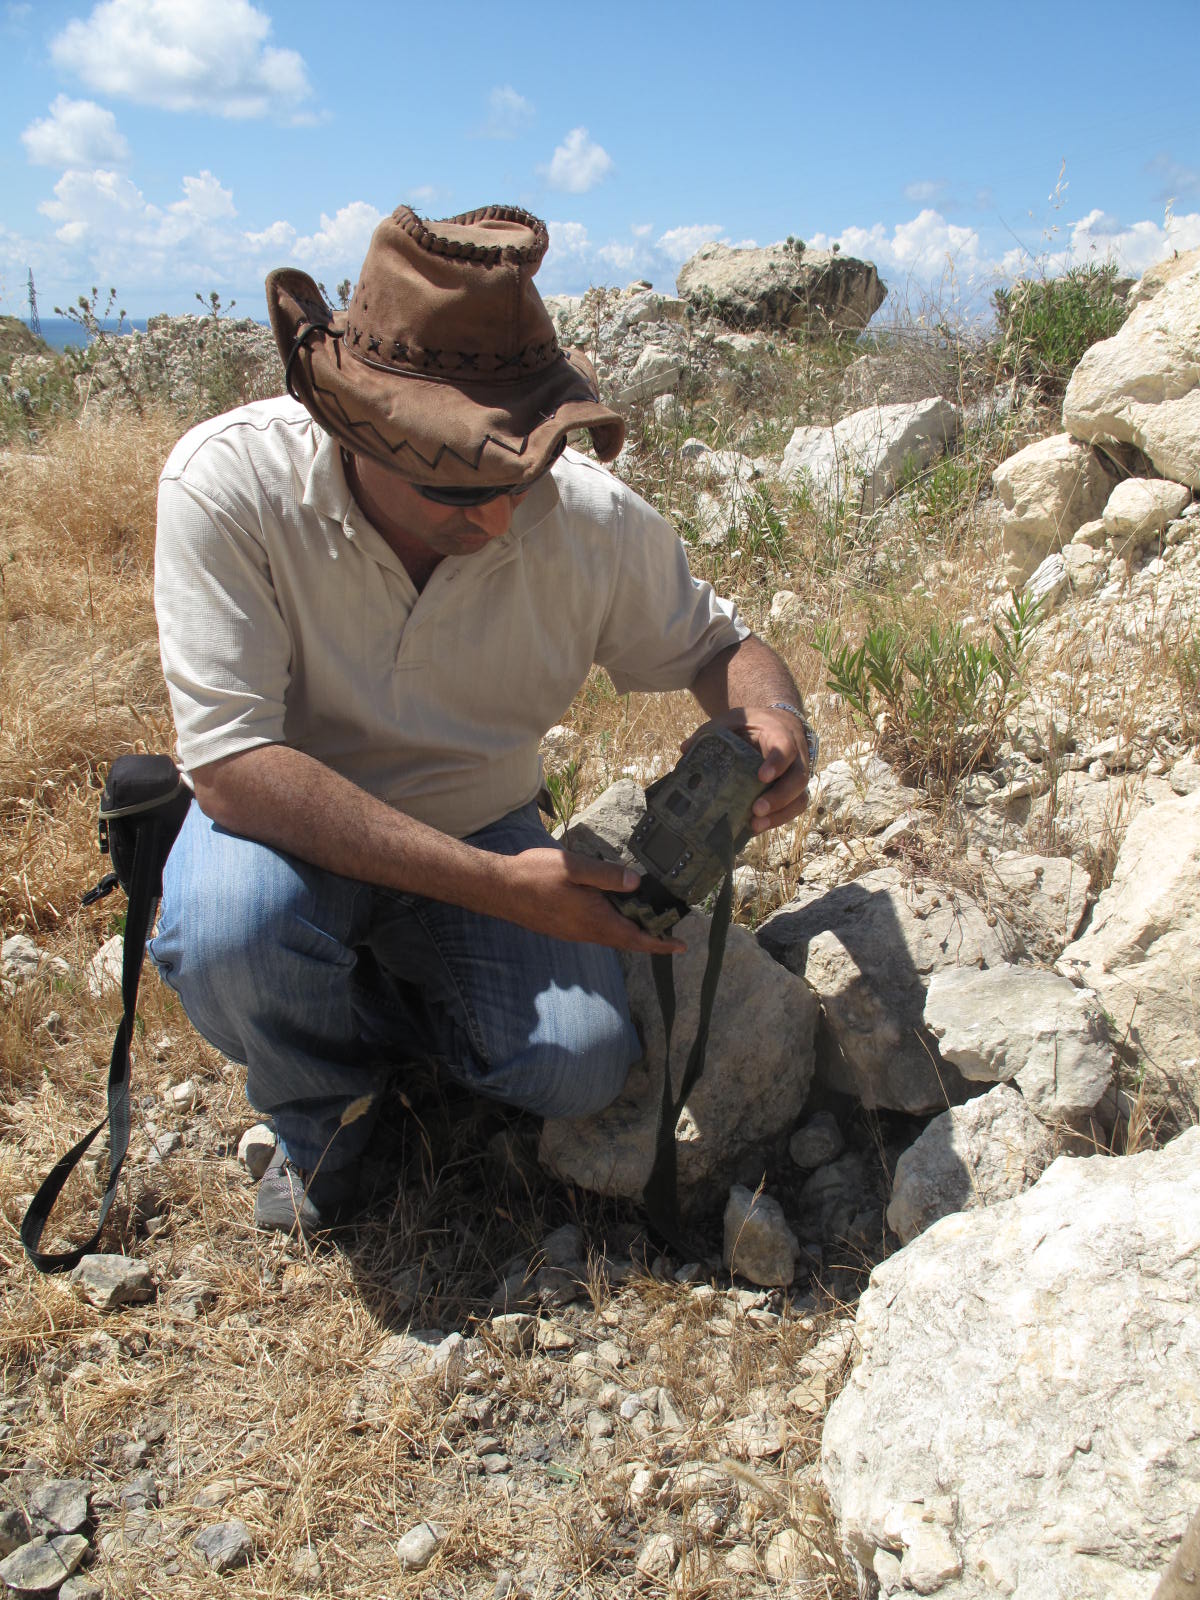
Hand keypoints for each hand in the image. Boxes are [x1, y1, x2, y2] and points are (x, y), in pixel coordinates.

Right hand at [498, 848, 687, 953]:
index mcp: (596, 921)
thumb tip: (637, 883)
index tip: (682, 946)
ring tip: (646, 914)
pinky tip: (612, 906)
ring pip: (611, 935)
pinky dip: (613, 923)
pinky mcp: (563, 927)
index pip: (637, 939)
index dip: (661, 944)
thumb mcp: (575, 868)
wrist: (499, 889)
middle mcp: (587, 933)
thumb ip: (607, 876)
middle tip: (671, 926)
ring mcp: (574, 932)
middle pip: (627, 940)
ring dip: (631, 929)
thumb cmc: (535, 876)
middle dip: (650, 936)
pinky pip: (596, 930)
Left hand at [681, 706, 812, 834]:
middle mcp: (797, 757)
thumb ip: (713, 730)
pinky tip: (756, 827)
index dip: (777, 763)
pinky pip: (793, 808)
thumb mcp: (735, 719)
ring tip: (755, 825)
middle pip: (798, 779)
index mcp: (781, 735)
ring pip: (800, 798)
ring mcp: (797, 776)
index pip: (785, 748)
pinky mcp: (794, 791)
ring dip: (780, 815)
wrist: (779, 724)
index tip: (762, 776)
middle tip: (756, 810)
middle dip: (779, 797)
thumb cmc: (754, 724)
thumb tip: (684, 749)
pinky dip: (777, 820)